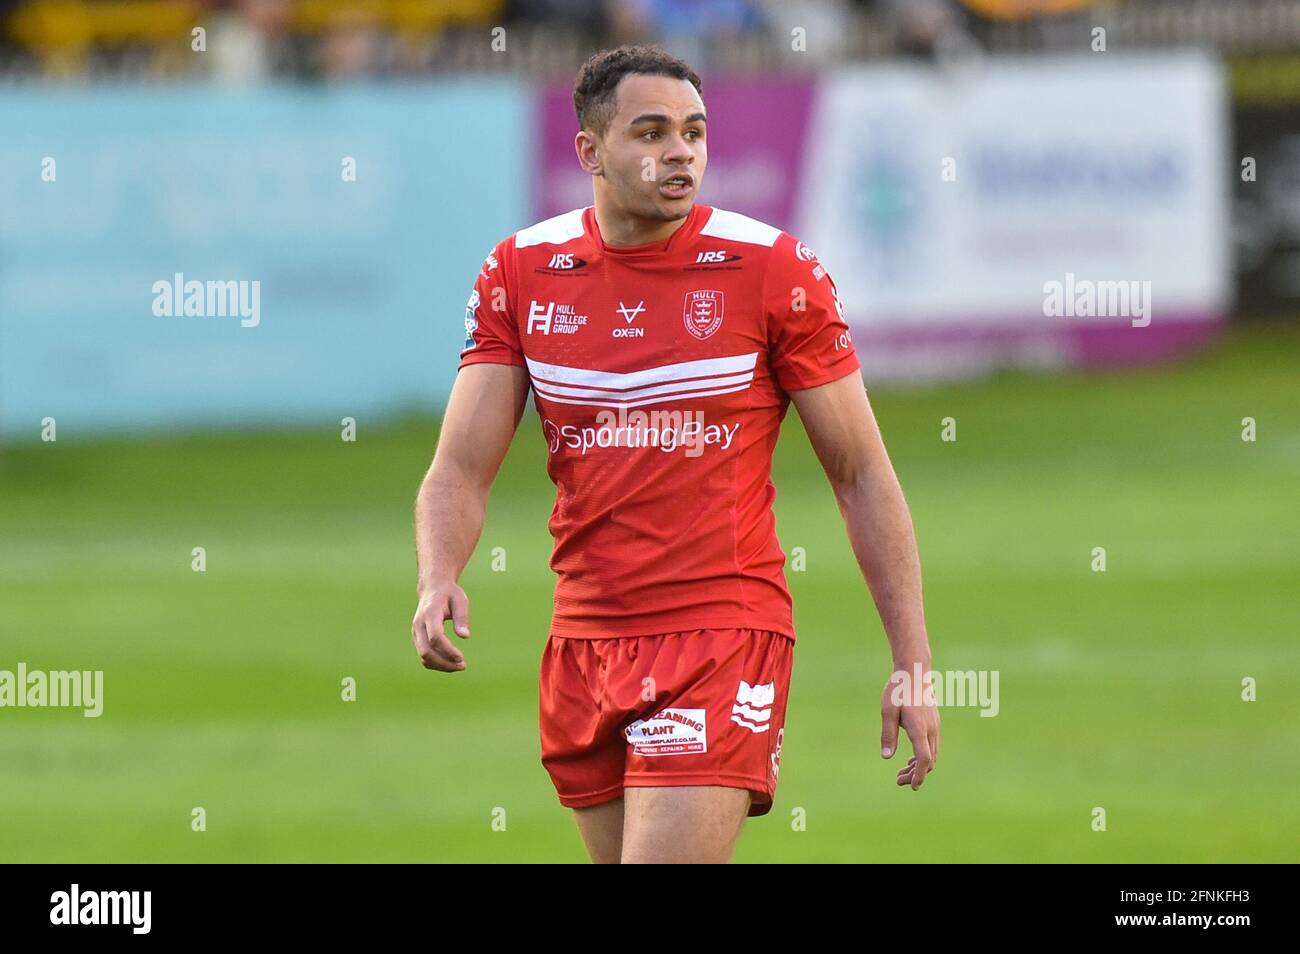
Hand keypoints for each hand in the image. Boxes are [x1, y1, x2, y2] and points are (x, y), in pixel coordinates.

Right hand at [411, 581, 470, 671]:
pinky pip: (424, 656)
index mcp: (430, 613)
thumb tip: (465, 637)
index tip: (461, 658)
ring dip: (441, 666)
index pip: (435, 637)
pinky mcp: (417, 638)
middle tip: (463, 665)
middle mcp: (419, 624)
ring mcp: (416, 632)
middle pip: (427, 651)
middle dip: (444, 663)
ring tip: (459, 666)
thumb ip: (462, 617)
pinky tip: (451, 663)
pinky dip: (436, 663)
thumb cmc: (449, 594)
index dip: (448, 650)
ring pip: (424, 657)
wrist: (432, 588)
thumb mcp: (460, 600)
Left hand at [880, 663, 939, 789]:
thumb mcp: (888, 711)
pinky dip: (923, 756)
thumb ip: (888, 734)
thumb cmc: (898, 690)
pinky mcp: (934, 723)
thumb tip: (886, 757)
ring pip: (931, 754)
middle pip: (929, 761)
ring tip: (902, 772)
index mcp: (919, 728)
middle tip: (898, 781)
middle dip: (916, 774)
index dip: (919, 775)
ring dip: (919, 766)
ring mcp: (935, 726)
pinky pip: (932, 746)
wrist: (914, 671)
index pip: (924, 759)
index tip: (911, 786)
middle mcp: (931, 730)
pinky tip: (910, 758)